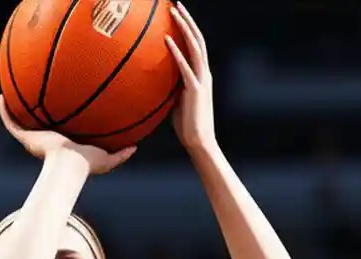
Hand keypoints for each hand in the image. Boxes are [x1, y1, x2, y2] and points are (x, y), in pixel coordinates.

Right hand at [0, 96, 135, 174]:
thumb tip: (135, 147)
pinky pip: (10, 121)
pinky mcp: (25, 137)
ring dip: (14, 109)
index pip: (56, 133)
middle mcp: (44, 141)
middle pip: (36, 125)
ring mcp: (32, 139)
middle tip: (35, 97)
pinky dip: (4, 110)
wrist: (70, 165)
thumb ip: (121, 154)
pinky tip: (1, 96)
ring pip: (20, 122)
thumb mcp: (108, 159)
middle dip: (34, 114)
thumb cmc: (87, 165)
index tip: (57, 109)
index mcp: (61, 146)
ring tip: (10, 91)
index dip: (55, 123)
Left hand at [165, 2, 215, 152]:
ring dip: (184, 28)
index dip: (188, 28)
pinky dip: (177, 51)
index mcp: (201, 75)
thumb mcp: (177, 101)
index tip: (178, 14)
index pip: (196, 45)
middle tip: (175, 4)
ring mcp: (201, 80)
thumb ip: (171, 87)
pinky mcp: (195, 90)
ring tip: (173, 12)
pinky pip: (185, 66)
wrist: (199, 142)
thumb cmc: (187, 125)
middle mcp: (204, 73)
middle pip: (197, 39)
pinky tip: (167, 40)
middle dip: (187, 20)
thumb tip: (156, 80)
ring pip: (195, 47)